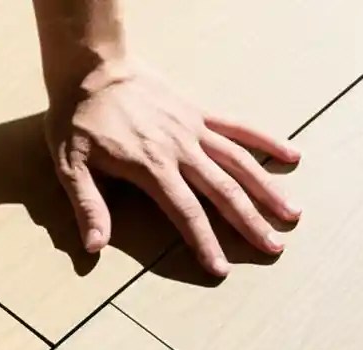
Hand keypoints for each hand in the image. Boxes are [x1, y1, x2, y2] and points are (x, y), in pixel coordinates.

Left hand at [44, 61, 301, 275]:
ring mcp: (193, 129)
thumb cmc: (78, 120)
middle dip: (250, 222)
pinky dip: (266, 141)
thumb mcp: (71, 166)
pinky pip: (238, 128)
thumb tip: (95, 246)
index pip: (186, 212)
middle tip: (274, 248)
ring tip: (291, 214)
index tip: (221, 269)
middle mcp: (180, 150)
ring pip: (239, 162)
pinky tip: (291, 155)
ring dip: (267, 189)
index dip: (205, 242)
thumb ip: (88, 206)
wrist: (91, 68)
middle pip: (223, 191)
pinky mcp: (198, 112)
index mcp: (151, 167)